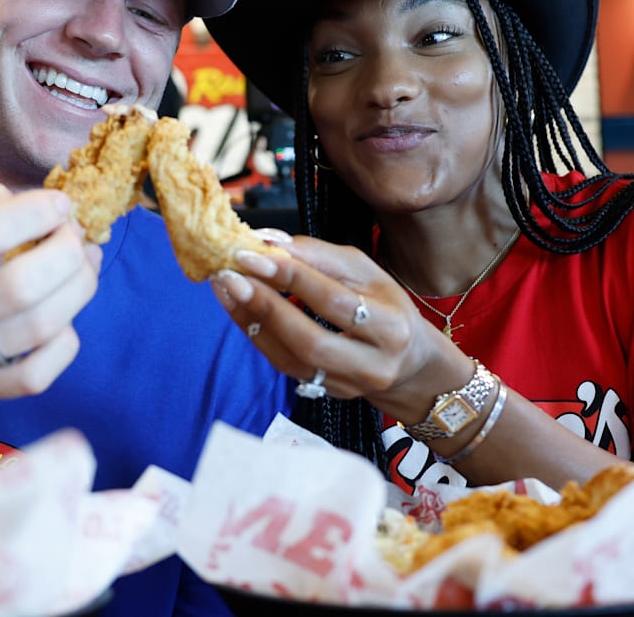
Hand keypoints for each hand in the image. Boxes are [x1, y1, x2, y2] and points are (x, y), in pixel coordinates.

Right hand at [0, 183, 101, 426]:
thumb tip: (32, 200)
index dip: (35, 212)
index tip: (59, 204)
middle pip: (18, 286)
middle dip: (66, 252)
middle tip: (77, 236)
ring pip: (36, 330)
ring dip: (77, 289)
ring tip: (85, 265)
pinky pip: (36, 375)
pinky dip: (64, 341)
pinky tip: (62, 317)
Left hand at [209, 236, 468, 419]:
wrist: (408, 365)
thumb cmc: (385, 307)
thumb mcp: (367, 272)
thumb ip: (320, 255)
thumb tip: (271, 240)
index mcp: (391, 326)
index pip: (334, 299)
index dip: (291, 275)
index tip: (253, 252)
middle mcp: (371, 363)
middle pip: (310, 339)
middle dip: (266, 304)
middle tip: (230, 273)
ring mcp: (346, 385)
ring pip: (290, 359)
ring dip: (251, 320)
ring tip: (225, 287)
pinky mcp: (324, 393)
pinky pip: (283, 365)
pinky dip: (257, 334)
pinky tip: (239, 309)